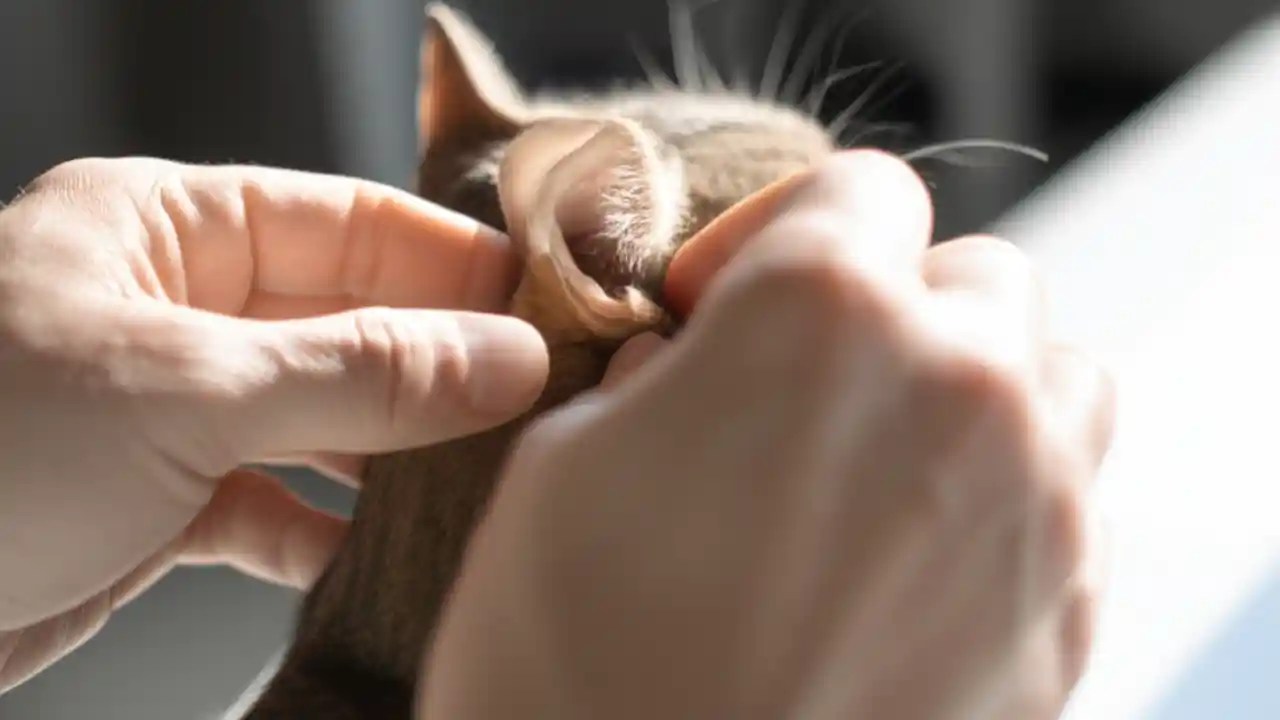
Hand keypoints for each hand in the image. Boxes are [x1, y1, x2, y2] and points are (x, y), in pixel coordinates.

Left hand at [0, 158, 547, 690]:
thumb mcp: (186, 392)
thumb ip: (360, 374)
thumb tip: (507, 358)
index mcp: (158, 228)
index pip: (343, 222)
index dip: (449, 260)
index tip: (545, 304)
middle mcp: (168, 307)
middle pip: (343, 319)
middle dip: (437, 362)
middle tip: (540, 397)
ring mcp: (167, 406)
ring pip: (319, 414)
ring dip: (392, 450)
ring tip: (482, 473)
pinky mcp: (158, 499)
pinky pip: (273, 501)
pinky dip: (324, 530)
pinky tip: (371, 552)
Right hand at [419, 151, 1114, 718]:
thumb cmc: (568, 664)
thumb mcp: (562, 462)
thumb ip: (661, 377)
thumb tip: (691, 363)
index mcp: (821, 315)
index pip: (863, 190)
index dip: (786, 232)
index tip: (730, 304)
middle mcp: (958, 390)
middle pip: (976, 278)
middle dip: (895, 307)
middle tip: (807, 384)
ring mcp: (1033, 510)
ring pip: (1057, 380)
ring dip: (981, 391)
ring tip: (887, 458)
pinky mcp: (1062, 624)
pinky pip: (1068, 506)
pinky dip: (1004, 502)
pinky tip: (912, 561)